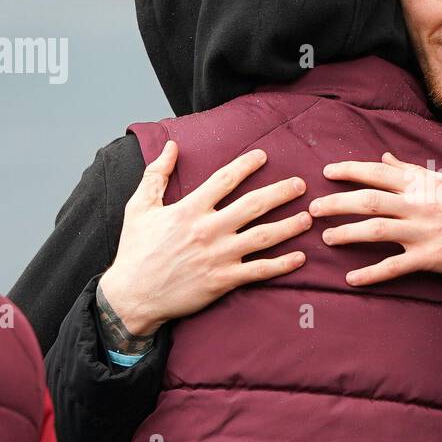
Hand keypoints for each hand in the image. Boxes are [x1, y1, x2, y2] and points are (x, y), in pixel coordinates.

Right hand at [97, 141, 310, 337]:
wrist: (133, 295)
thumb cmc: (135, 250)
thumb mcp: (139, 207)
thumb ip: (156, 174)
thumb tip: (170, 146)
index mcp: (189, 209)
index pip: (224, 180)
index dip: (246, 165)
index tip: (264, 156)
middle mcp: (208, 230)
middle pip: (253, 205)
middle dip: (280, 193)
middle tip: (301, 184)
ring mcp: (218, 256)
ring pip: (262, 237)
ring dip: (289, 226)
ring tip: (308, 217)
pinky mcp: (223, 281)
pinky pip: (259, 271)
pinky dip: (282, 265)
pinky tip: (300, 257)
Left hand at [309, 152, 441, 302]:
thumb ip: (414, 171)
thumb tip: (385, 155)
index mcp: (424, 185)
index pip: (379, 172)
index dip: (350, 170)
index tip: (326, 172)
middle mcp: (421, 205)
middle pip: (369, 200)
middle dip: (336, 203)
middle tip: (312, 209)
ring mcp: (425, 232)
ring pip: (376, 230)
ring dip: (346, 233)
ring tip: (326, 238)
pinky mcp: (432, 258)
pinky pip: (394, 267)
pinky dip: (370, 273)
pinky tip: (351, 279)